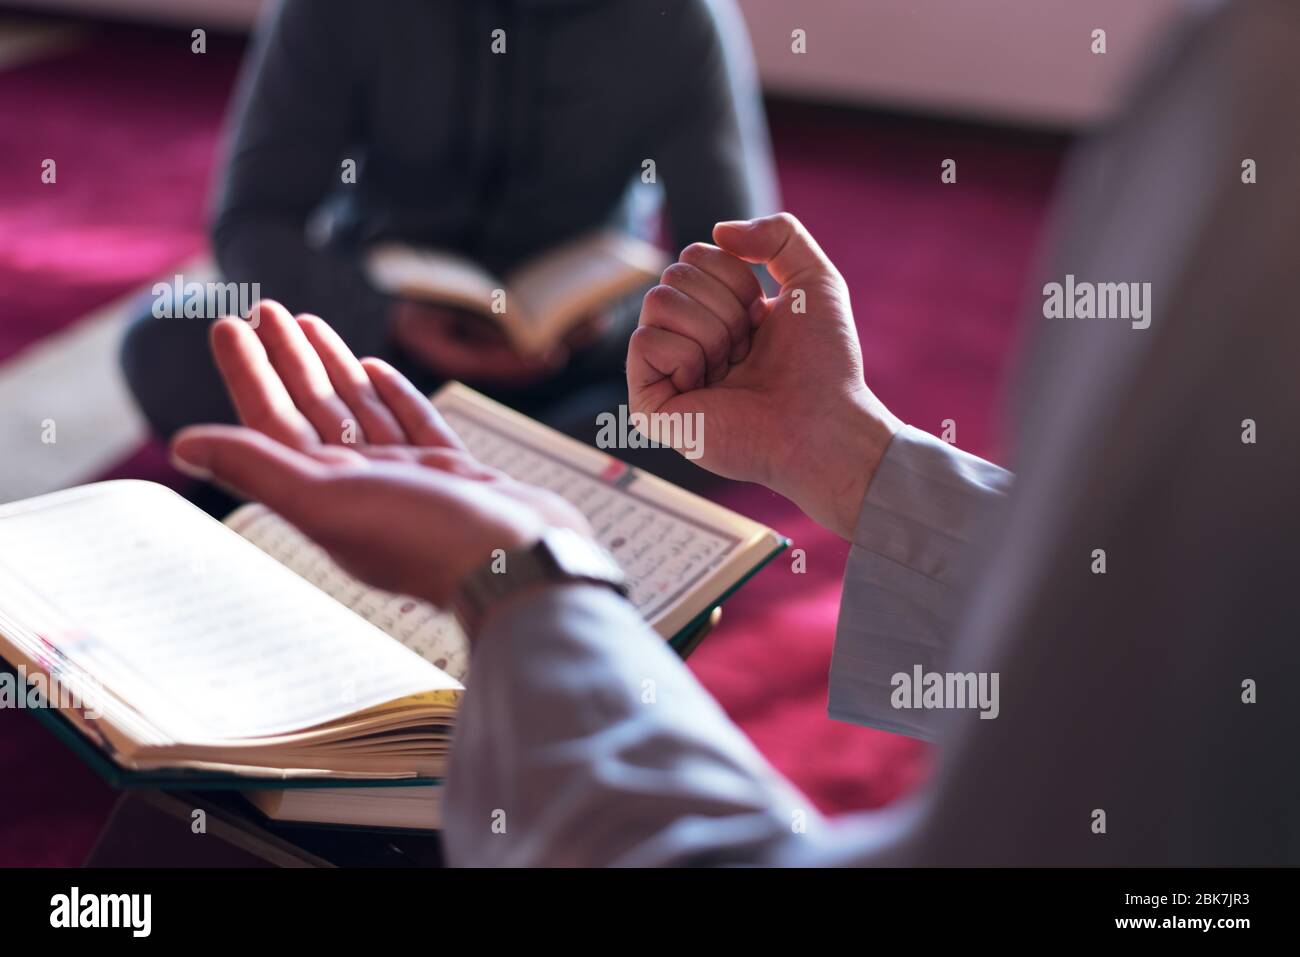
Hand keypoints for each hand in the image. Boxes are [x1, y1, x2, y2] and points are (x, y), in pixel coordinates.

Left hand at [170, 300, 590, 610]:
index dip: (247, 374)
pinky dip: (392, 394)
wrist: (520, 562)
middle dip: (285, 360)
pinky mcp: (454, 476)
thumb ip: (258, 468)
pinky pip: (414, 426)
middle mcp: (361, 487)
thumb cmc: (427, 537)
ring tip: (308, 323)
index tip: (228, 326)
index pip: (271, 422)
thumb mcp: (330, 500)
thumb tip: (181, 444)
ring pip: (359, 411)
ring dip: (331, 367)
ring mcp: (408, 480)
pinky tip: (376, 368)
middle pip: (311, 411)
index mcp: (325, 494)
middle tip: (265, 309)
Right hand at [627, 213, 899, 538]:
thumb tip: (718, 231)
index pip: (694, 257)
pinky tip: (708, 386)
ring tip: (732, 368)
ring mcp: (666, 375)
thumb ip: (779, 234)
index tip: (762, 320)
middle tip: (748, 350)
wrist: (824, 425)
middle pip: (673, 275)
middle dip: (723, 305)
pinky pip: (644, 342)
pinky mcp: (651, 406)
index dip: (736, 278)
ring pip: (657, 302)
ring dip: (710, 330)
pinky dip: (685, 355)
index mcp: (715, 316)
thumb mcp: (814, 280)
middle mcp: (686, 342)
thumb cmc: (824, 365)